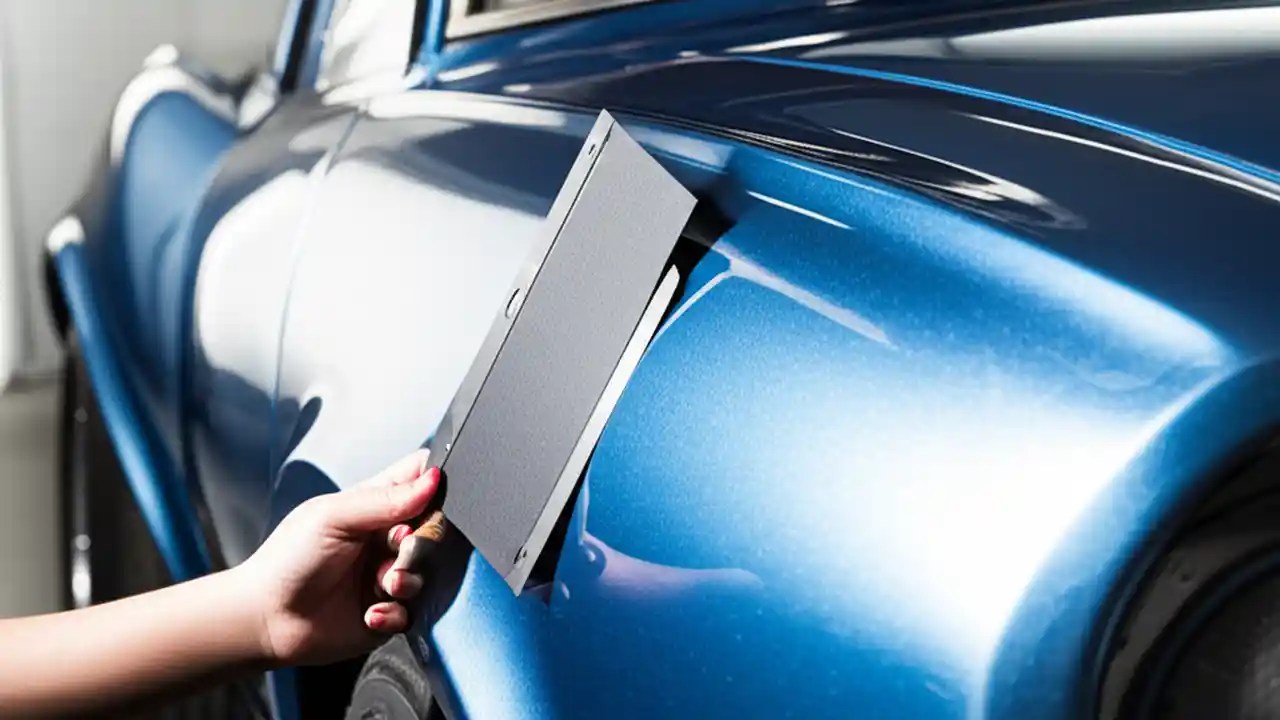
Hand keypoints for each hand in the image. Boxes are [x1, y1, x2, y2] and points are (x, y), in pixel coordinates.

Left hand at [234, 450, 438, 666]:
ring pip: (427, 572)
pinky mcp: (389, 612)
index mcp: (376, 504)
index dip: (435, 483)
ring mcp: (389, 574)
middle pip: (433, 528)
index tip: (433, 497)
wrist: (265, 620)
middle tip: (399, 547)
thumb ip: (385, 499)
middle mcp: (387, 538)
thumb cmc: (288, 559)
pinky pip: (413, 611)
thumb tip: (435, 479)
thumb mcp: (334, 517)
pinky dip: (394, 613)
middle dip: (421, 542)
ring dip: (407, 580)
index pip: (421, 478)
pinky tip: (369, 613)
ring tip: (382, 585)